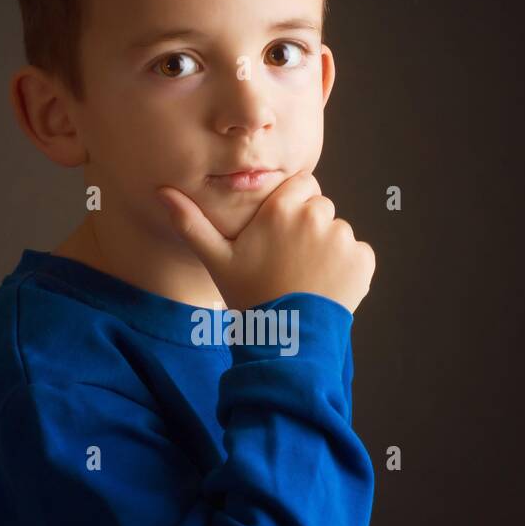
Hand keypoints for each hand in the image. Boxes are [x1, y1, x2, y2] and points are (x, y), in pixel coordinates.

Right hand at [156, 169, 375, 313]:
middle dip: (310, 228)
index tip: (283, 234)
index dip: (293, 207)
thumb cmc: (250, 297)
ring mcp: (342, 237)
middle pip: (320, 208)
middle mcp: (315, 216)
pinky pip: (358, 254)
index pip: (302, 184)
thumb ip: (191, 222)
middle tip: (292, 261)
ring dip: (329, 249)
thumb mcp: (216, 260)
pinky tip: (326, 287)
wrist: (285, 340)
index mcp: (281, 209)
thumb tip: (162, 191)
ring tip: (308, 278)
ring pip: (339, 232)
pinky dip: (348, 268)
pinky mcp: (362, 260)